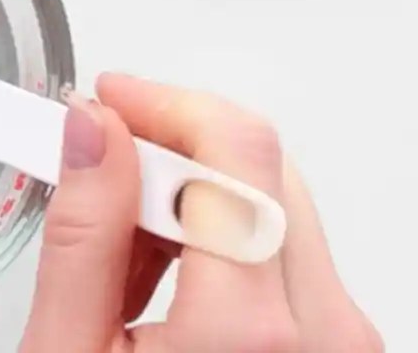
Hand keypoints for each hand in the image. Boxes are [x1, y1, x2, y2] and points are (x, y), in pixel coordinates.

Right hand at [19, 73, 381, 352]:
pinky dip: (222, 245)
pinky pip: (289, 257)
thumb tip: (89, 133)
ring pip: (276, 209)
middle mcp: (324, 334)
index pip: (237, 150)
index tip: (106, 100)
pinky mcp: (346, 351)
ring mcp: (347, 345)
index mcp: (246, 335)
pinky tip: (161, 290)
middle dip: (172, 149)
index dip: (164, 102)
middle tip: (98, 168)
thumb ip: (80, 236)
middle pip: (262, 170)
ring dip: (193, 202)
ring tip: (119, 256)